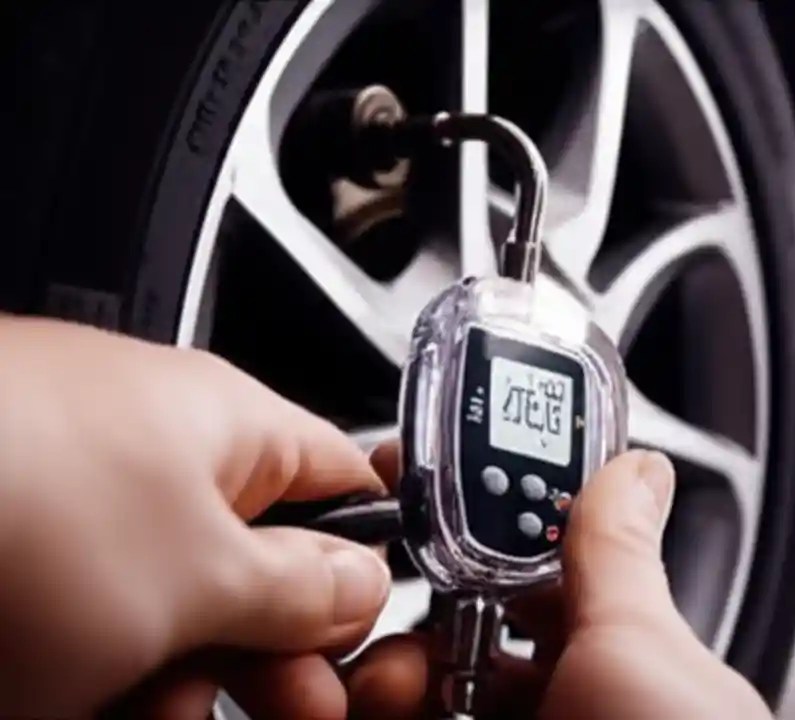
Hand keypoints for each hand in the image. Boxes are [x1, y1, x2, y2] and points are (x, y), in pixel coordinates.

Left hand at [0, 317, 390, 717]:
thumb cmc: (7, 505)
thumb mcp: (197, 576)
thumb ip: (304, 586)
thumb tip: (363, 585)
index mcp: (223, 426)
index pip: (340, 487)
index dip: (358, 574)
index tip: (349, 654)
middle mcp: (147, 456)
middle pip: (248, 567)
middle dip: (262, 656)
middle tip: (276, 710)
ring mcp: (67, 510)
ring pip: (157, 614)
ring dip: (174, 684)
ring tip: (151, 717)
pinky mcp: (8, 557)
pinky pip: (78, 625)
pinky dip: (90, 678)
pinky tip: (77, 701)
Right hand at [343, 450, 771, 719]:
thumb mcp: (645, 652)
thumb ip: (619, 558)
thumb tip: (635, 465)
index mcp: (628, 667)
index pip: (535, 586)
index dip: (471, 547)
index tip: (407, 520)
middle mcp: (570, 709)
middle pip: (459, 650)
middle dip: (402, 625)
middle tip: (366, 618)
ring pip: (419, 700)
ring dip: (374, 679)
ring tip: (358, 683)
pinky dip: (362, 714)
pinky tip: (344, 708)